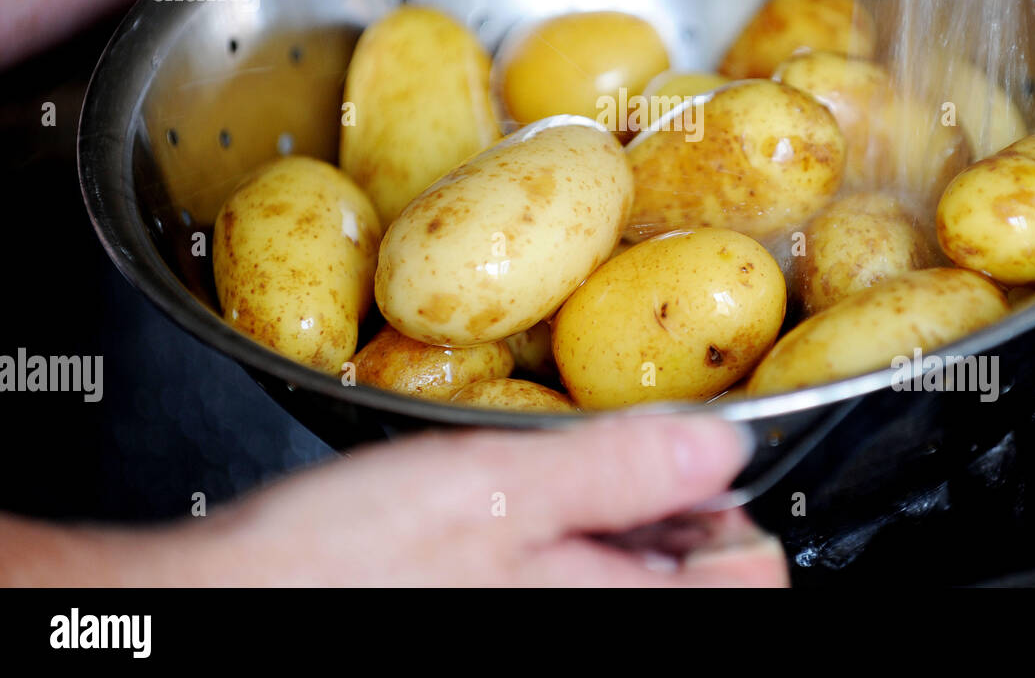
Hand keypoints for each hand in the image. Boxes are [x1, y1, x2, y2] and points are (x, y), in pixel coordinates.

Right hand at [1, 417, 788, 586]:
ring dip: (619, 525)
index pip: (753, 582)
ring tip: (552, 485)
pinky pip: (576, 588)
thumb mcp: (497, 484)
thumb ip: (620, 466)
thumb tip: (722, 445)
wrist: (233, 599)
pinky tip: (519, 516)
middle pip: (695, 580)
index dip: (734, 513)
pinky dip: (569, 548)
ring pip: (634, 581)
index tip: (693, 469)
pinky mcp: (506, 619)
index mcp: (612, 620)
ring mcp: (547, 632)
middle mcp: (588, 637)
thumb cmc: (348, 564)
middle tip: (604, 466)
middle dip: (673, 515)